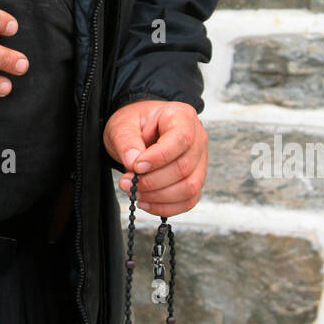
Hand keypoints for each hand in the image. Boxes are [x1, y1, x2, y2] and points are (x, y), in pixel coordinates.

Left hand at [102, 99, 206, 216]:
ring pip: (189, 187)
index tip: (135, 166)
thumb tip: (134, 163)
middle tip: (127, 182)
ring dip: (159, 196)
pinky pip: (188, 200)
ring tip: (135, 192)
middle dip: (152, 181)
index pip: (181, 140)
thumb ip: (127, 142)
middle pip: (184, 167)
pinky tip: (146, 202)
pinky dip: (166, 207)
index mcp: (182, 117)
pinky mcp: (196, 179)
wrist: (140, 130)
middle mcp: (198, 138)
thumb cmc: (135, 124)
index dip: (158, 158)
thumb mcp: (122, 125)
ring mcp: (200, 160)